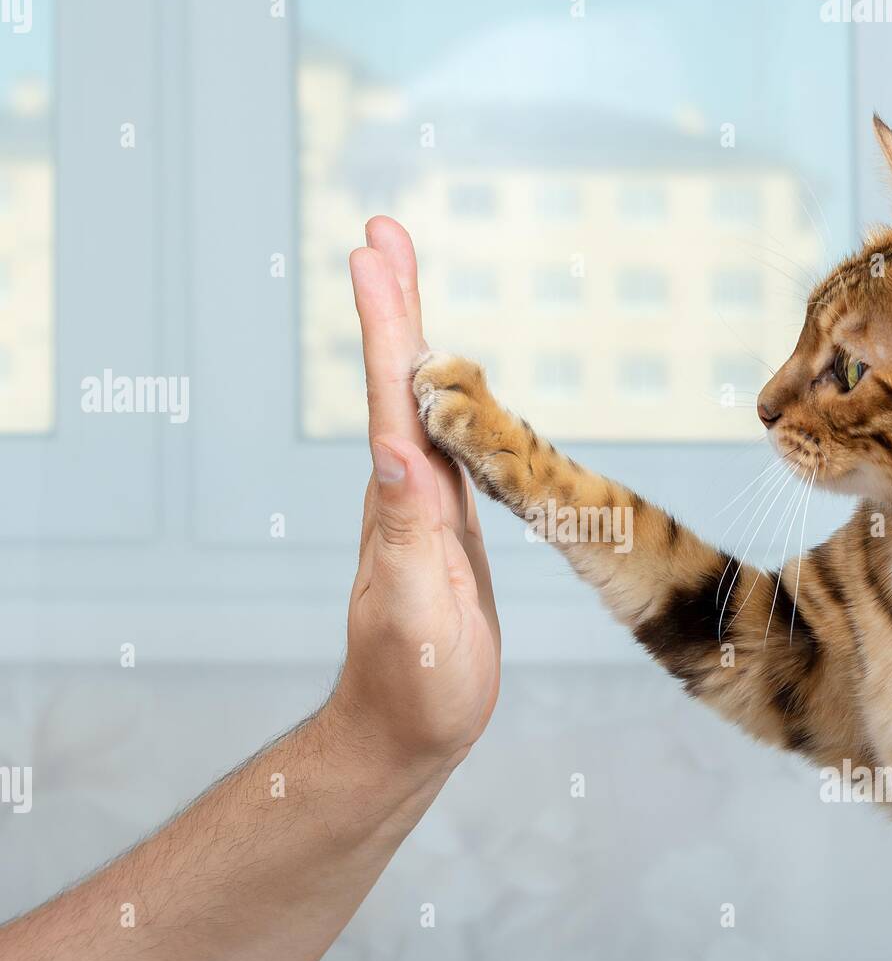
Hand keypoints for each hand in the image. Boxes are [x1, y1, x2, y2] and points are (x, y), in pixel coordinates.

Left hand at [323, 218, 500, 819]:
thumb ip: (402, 534)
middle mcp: (405, 490)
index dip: (386, 321)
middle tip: (382, 231)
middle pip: (399, 381)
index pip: (391, 396)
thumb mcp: (410, 610)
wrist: (409, 729)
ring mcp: (425, 507)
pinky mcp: (449, 527)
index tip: (372, 249)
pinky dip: (447, 398)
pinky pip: (448, 444)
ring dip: (411, 337)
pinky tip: (450, 388)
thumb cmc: (413, 684)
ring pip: (420, 404)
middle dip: (393, 302)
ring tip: (403, 279)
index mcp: (399, 500)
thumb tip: (394, 449)